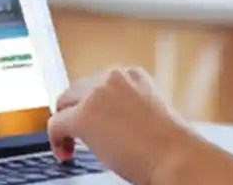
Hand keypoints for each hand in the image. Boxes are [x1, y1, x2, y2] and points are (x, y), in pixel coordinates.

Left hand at [48, 67, 198, 183]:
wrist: (176, 156)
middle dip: (76, 110)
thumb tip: (108, 122)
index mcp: (133, 74)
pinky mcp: (83, 116)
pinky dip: (56, 139)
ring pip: (65, 102)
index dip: (92, 104)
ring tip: (71, 144)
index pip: (99, 83)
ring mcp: (97, 94)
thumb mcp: (150, 112)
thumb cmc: (171, 145)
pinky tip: (64, 152)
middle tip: (77, 134)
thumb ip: (127, 107)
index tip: (95, 121)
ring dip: (66, 122)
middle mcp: (113, 77)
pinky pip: (57, 124)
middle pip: (78, 89)